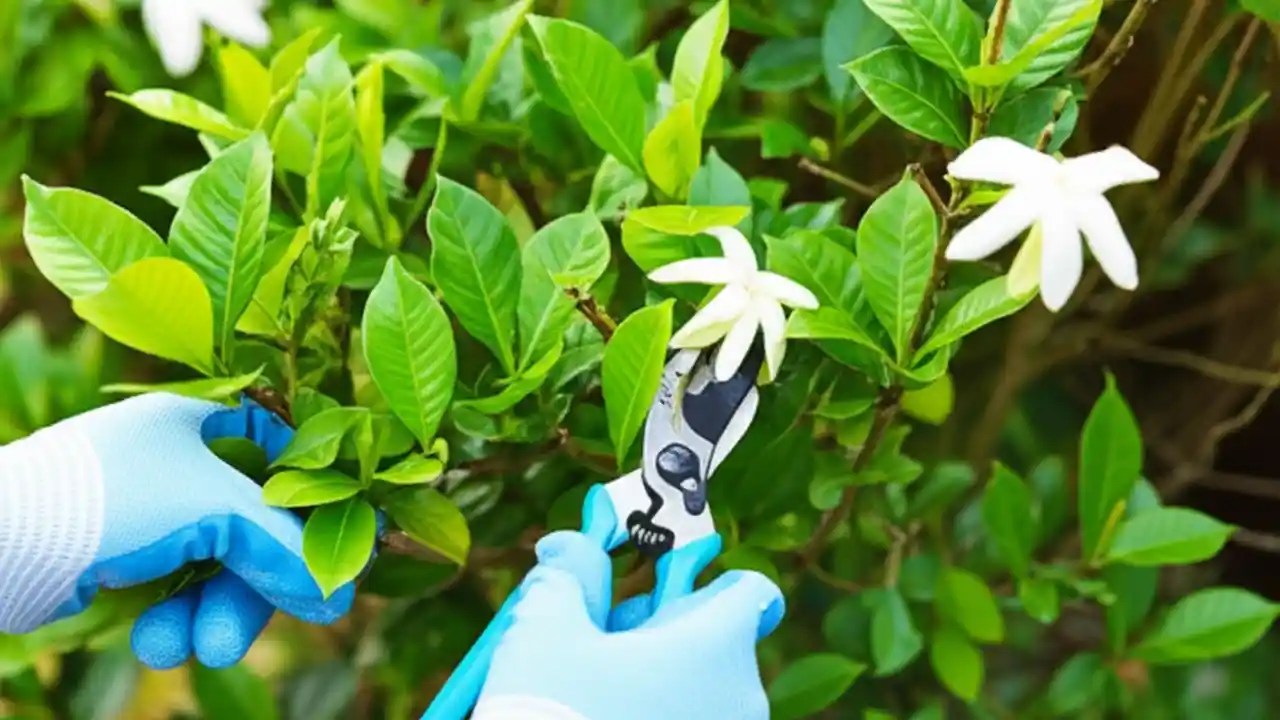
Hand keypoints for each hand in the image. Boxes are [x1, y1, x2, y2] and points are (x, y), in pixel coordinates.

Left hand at [11, 394, 353, 667]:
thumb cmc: (110, 498)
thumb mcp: (214, 509)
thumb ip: (282, 544)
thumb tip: (338, 594)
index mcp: (196, 420)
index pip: (281, 450)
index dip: (312, 498)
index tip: (336, 545)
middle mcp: (173, 459)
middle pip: (252, 523)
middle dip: (261, 581)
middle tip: (285, 620)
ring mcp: (143, 508)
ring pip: (215, 564)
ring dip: (218, 611)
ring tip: (206, 648)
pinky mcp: (116, 555)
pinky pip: (174, 588)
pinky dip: (175, 618)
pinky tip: (160, 641)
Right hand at [474, 531, 784, 719]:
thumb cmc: (548, 718)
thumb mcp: (543, 632)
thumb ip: (569, 574)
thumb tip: (571, 541)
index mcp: (717, 647)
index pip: (750, 591)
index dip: (703, 579)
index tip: (654, 588)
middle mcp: (740, 700)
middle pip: (712, 642)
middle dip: (657, 634)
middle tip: (595, 644)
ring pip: (697, 693)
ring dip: (650, 683)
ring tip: (586, 695)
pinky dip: (654, 718)